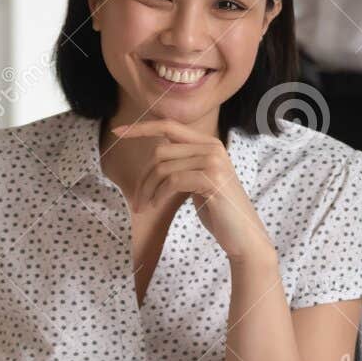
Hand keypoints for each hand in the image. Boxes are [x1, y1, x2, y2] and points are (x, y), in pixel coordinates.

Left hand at [110, 119, 274, 260]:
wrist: (243, 235)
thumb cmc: (218, 210)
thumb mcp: (199, 181)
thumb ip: (184, 164)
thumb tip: (156, 155)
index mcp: (209, 144)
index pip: (169, 125)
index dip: (142, 127)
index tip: (118, 131)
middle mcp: (212, 147)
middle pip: (161, 151)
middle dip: (143, 177)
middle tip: (137, 200)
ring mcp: (214, 161)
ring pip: (163, 167)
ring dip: (147, 190)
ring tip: (144, 207)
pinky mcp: (212, 178)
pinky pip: (172, 180)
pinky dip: (159, 194)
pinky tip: (156, 206)